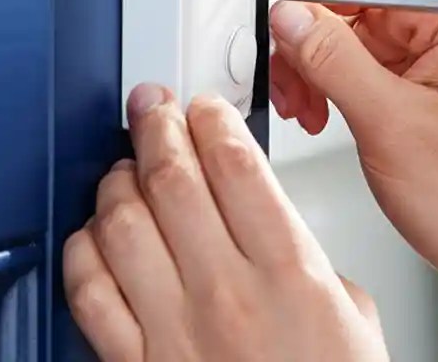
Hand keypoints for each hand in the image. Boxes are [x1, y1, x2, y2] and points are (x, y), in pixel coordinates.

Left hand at [63, 84, 386, 361]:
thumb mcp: (352, 316)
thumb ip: (308, 258)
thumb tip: (272, 223)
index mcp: (291, 271)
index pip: (236, 162)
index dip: (211, 117)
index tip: (205, 107)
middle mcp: (227, 292)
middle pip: (172, 176)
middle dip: (156, 124)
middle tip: (152, 107)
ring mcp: (174, 329)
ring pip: (122, 222)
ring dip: (118, 180)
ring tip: (126, 166)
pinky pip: (89, 290)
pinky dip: (84, 248)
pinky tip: (95, 235)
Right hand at [259, 0, 437, 311]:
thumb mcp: (391, 125)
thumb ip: (333, 59)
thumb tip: (287, 12)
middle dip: (306, 24)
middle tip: (275, 65)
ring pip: (352, 24)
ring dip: (313, 57)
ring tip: (300, 103)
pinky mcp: (427, 77)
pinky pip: (363, 57)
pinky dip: (331, 78)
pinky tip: (318, 111)